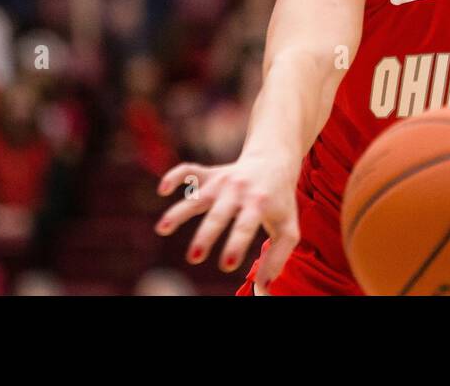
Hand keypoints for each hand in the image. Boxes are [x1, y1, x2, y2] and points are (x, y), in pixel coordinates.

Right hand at [155, 151, 301, 285]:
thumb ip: (277, 258)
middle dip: (205, 236)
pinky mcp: (210, 174)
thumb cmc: (280, 202)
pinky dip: (174, 176)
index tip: (227, 265)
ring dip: (179, 212)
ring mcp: (222, 181)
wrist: (275, 161)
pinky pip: (189, 171)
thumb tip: (264, 288)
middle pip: (218, 215)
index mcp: (259, 203)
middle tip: (194, 258)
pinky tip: (162, 191)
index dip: (236, 245)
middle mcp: (238, 191)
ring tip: (162, 229)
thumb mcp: (287, 228)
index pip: (245, 226)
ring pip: (197, 196)